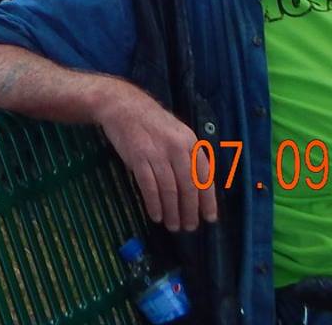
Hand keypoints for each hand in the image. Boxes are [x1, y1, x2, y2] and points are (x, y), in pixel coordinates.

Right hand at [99, 87, 216, 233]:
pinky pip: (149, 187)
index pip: (204, 176)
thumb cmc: (150, 122)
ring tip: (172, 225)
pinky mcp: (138, 157)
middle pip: (188, 186)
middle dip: (190, 211)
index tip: (209, 218)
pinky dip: (154, 204)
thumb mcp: (176, 133)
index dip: (208, 200)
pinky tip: (156, 215)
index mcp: (190, 142)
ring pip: (170, 190)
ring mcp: (157, 152)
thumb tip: (196, 188)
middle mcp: (177, 148)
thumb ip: (186, 155)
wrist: (122, 105)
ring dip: (172, 212)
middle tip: (189, 227)